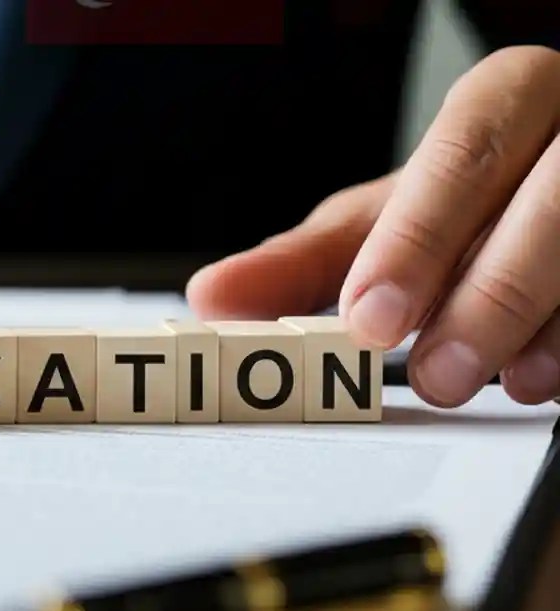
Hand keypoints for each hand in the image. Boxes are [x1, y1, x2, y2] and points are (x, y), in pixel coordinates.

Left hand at [187, 45, 559, 407]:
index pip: (462, 154)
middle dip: (487, 291)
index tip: (371, 316)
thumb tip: (212, 297)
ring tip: (486, 381)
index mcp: (505, 102)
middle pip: (548, 198)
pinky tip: (542, 378)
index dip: (418, 239)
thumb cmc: (471, 204)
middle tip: (432, 371)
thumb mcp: (385, 221)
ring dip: (536, 322)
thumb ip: (305, 259)